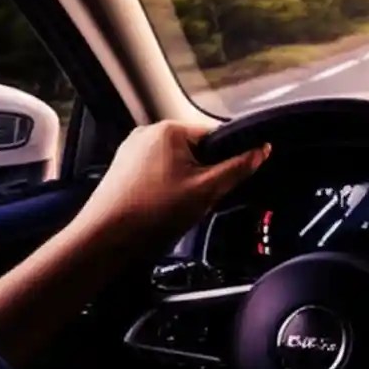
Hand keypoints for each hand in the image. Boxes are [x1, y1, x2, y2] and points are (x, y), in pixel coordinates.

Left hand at [72, 121, 268, 250]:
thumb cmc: (153, 212)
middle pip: (195, 150)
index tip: (220, 185)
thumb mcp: (206, 191)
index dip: (224, 162)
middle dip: (202, 174)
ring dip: (184, 182)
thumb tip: (263, 150)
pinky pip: (157, 171)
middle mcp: (148, 132)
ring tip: (175, 206)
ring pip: (176, 163)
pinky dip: (165, 187)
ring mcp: (131, 149)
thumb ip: (238, 168)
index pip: (215, 137)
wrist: (104, 239)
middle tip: (197, 200)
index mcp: (169, 129)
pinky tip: (160, 207)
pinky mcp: (122, 167)